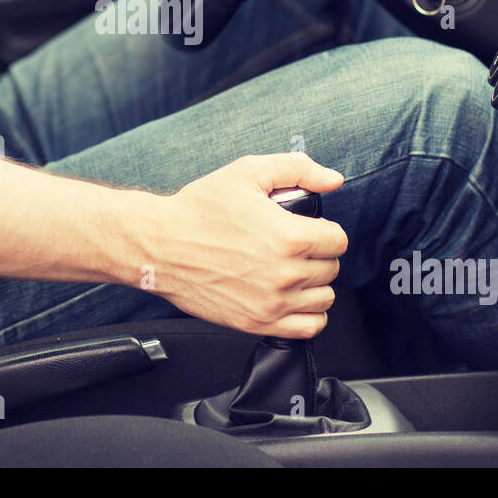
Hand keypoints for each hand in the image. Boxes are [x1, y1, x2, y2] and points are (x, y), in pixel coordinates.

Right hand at [140, 153, 348, 337]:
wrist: (160, 246)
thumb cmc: (199, 209)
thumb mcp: (247, 172)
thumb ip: (298, 169)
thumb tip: (333, 179)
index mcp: (290, 236)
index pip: (338, 240)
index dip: (325, 231)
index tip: (308, 229)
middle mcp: (286, 273)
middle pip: (332, 269)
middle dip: (318, 255)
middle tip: (294, 247)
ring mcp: (273, 303)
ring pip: (325, 299)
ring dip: (314, 284)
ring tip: (292, 271)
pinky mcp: (258, 323)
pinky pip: (309, 328)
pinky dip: (309, 315)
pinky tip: (292, 298)